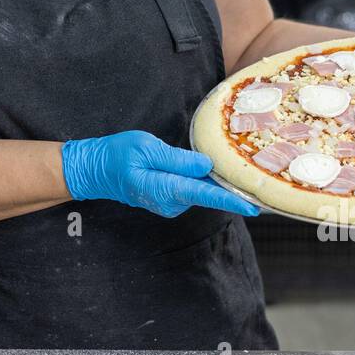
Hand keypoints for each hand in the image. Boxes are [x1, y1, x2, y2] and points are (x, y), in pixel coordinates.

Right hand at [62, 130, 259, 217]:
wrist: (97, 170)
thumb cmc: (118, 156)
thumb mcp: (146, 148)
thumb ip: (177, 159)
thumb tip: (206, 165)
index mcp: (166, 188)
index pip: (206, 195)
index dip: (232, 201)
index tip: (254, 207)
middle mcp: (171, 201)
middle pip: (209, 193)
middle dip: (231, 186)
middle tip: (257, 177)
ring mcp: (170, 203)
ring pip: (201, 189)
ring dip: (215, 180)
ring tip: (224, 164)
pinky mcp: (170, 198)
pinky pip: (192, 188)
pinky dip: (202, 180)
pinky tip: (206, 169)